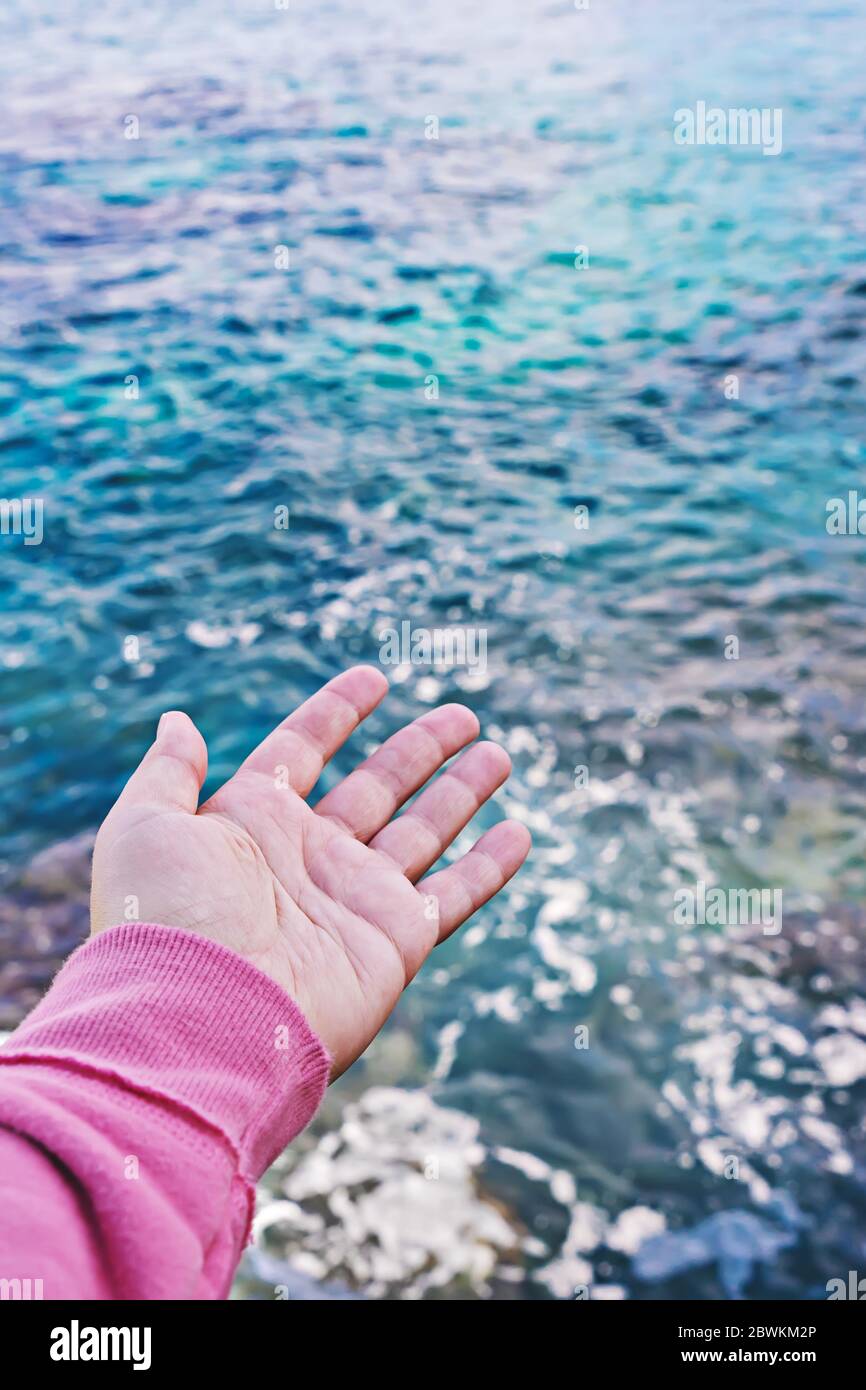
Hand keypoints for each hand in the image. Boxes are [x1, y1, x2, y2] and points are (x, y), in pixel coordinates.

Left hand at [91, 667, 529, 1075]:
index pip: (304, 749)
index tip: (376, 677)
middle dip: (420, 748)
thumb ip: (169, 771)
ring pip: (425, 831)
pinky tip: (519, 833)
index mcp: (252, 822)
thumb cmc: (165, 921)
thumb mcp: (145, 826)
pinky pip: (455, 894)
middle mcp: (309, 857)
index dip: (338, 712)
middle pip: (379, 785)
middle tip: (464, 714)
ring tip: (500, 753)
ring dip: (463, 791)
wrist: (200, 1019)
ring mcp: (355, 898)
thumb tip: (178, 719)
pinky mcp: (395, 940)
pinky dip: (490, 866)